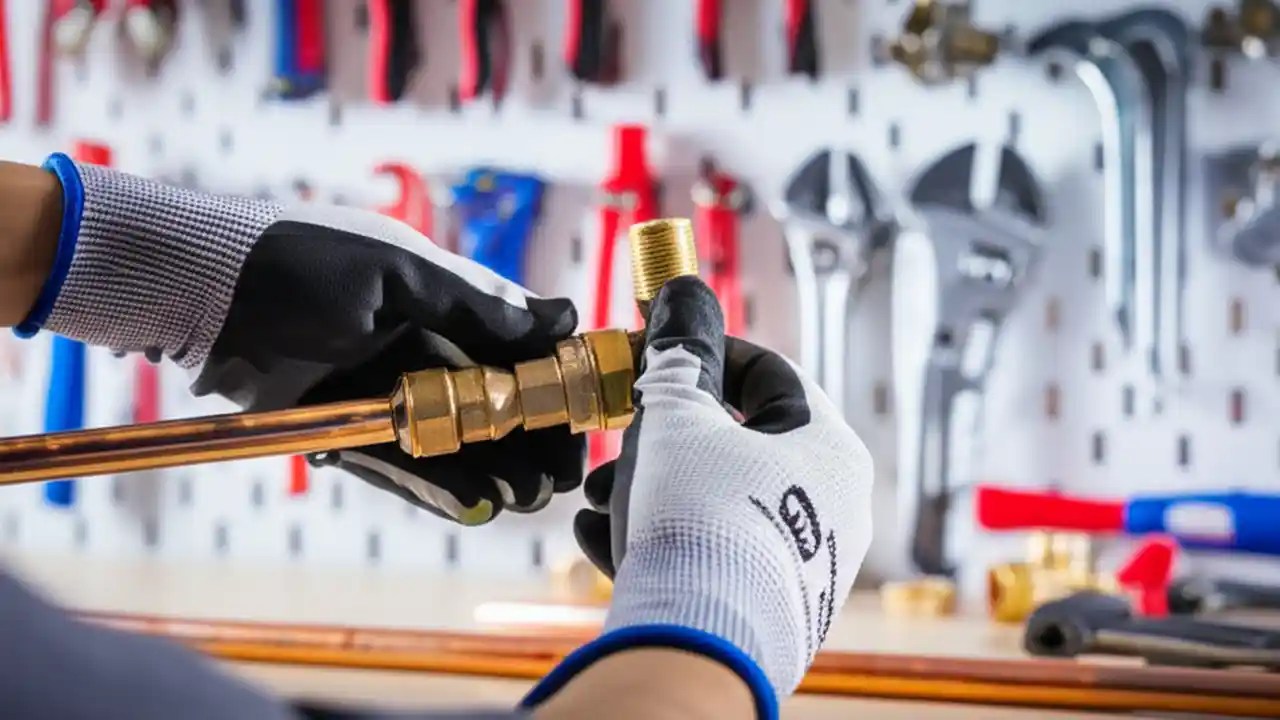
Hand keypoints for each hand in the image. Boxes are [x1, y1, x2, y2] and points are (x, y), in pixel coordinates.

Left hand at [22, 158, 583, 523]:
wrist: (197, 289)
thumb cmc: (298, 260)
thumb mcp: (397, 273)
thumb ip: (478, 303)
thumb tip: (565, 316)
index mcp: (437, 302)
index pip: (512, 346)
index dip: (550, 381)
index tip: (582, 412)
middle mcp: (416, 349)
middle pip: (489, 403)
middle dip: (528, 438)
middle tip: (557, 473)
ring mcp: (382, 393)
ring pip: (453, 440)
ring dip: (493, 468)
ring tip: (528, 496)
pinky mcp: (346, 431)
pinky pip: (403, 466)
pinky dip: (441, 486)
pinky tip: (481, 503)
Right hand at [571, 276, 872, 701]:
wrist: (701, 644)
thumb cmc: (698, 513)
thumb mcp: (678, 414)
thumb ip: (680, 349)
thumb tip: (682, 289)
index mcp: (827, 445)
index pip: (766, 373)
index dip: (702, 353)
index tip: (652, 356)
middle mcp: (832, 503)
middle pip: (735, 443)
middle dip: (660, 437)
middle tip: (614, 439)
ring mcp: (806, 561)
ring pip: (718, 501)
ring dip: (650, 489)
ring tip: (594, 500)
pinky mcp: (774, 609)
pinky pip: (714, 553)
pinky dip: (662, 539)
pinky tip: (602, 542)